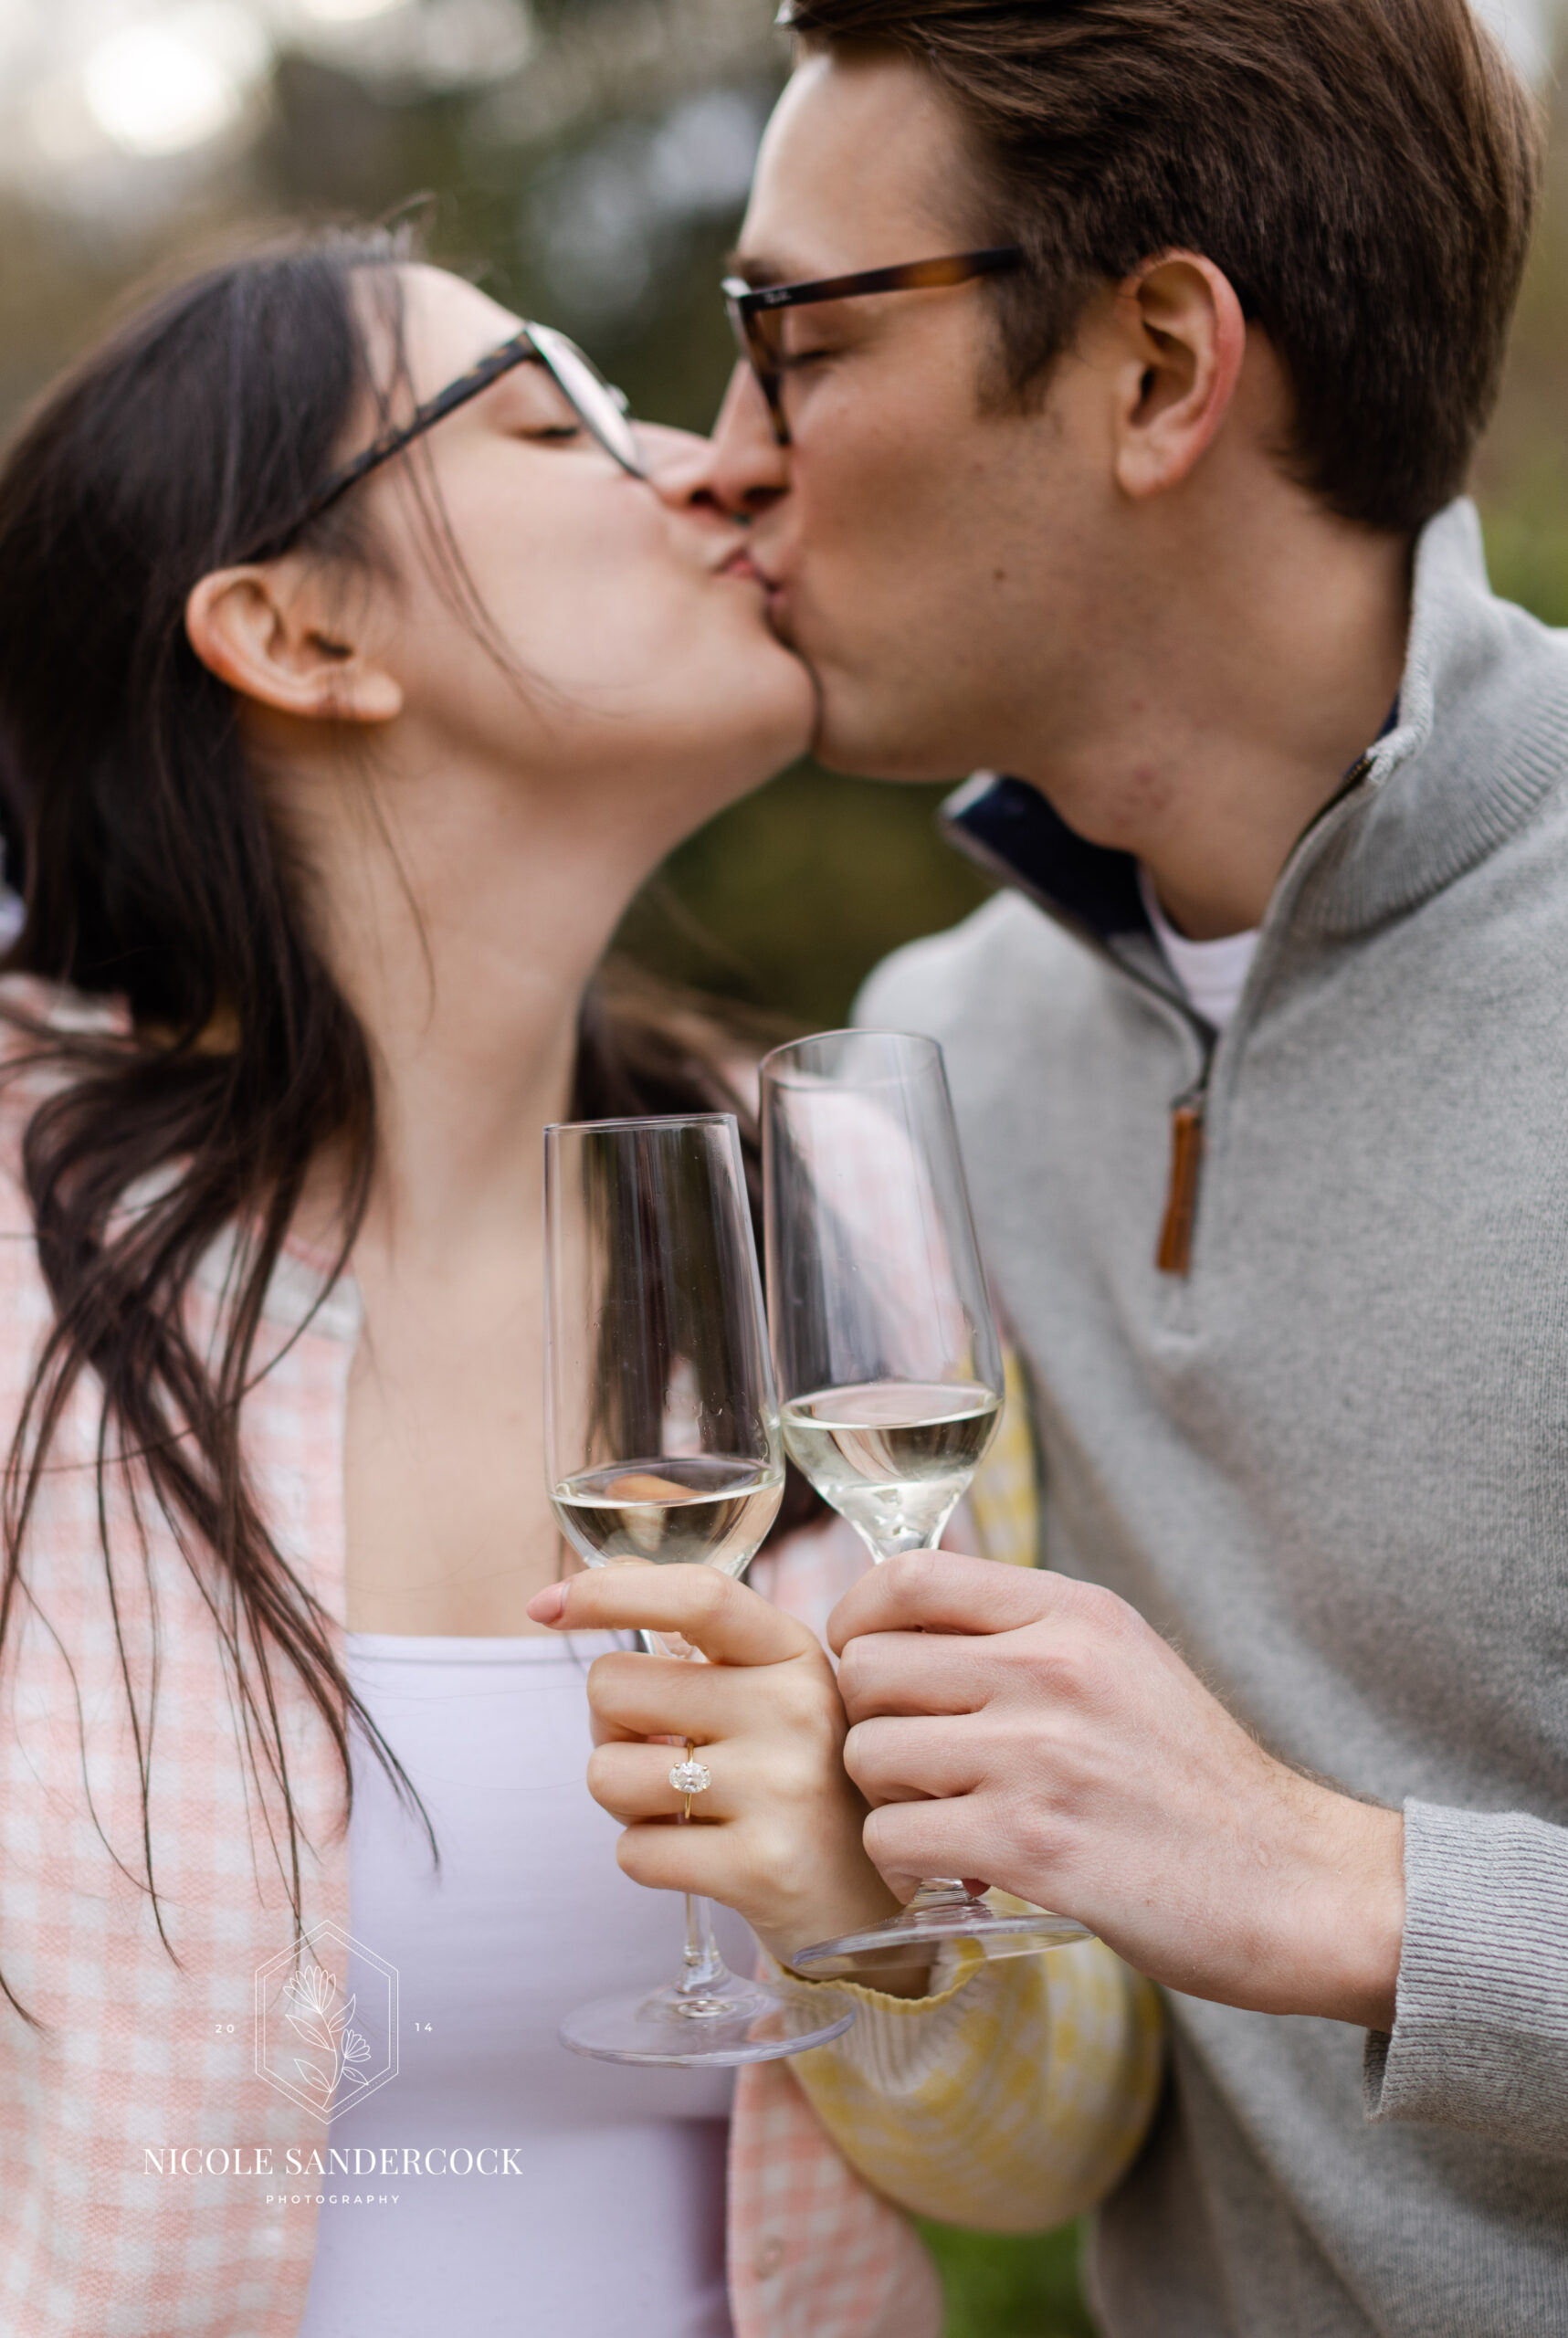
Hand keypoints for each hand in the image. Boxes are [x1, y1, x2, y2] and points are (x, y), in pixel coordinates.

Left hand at [527, 1565, 914, 1981]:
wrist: (868, 1903)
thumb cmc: (795, 1780)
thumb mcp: (773, 1689)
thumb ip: (698, 1634)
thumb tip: (590, 1580)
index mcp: (792, 1652)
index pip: (698, 1596)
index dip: (610, 1591)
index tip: (547, 1604)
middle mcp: (793, 1709)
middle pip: (614, 1686)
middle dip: (613, 1726)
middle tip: (667, 1753)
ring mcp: (781, 1789)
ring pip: (607, 1773)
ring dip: (626, 1800)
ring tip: (689, 1807)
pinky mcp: (760, 1868)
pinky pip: (632, 1852)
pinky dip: (648, 1858)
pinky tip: (704, 1855)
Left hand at [828, 1553, 1404, 2029]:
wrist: (1294, 1883)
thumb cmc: (1195, 1781)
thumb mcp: (1121, 1662)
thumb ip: (1025, 1633)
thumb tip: (903, 1621)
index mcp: (1073, 1612)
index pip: (907, 1575)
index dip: (856, 1619)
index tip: (865, 1662)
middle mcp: (1051, 1667)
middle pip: (868, 1666)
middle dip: (870, 1721)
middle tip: (913, 1765)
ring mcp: (1038, 1755)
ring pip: (868, 1752)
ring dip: (885, 1798)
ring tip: (940, 1819)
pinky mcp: (1031, 1844)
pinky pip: (893, 1836)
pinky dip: (905, 1864)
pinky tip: (952, 1872)